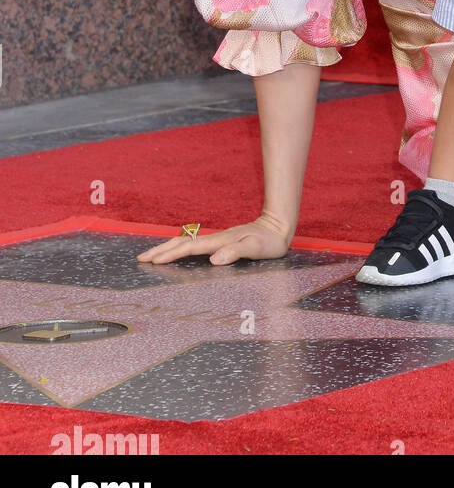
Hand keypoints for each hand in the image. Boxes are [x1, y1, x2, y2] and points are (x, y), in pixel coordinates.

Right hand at [135, 214, 292, 265]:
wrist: (279, 226)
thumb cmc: (269, 241)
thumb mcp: (256, 248)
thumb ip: (236, 252)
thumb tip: (214, 259)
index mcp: (221, 242)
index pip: (191, 248)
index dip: (171, 254)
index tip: (153, 260)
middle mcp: (216, 239)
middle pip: (183, 242)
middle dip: (161, 250)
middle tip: (141, 258)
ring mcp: (217, 239)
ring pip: (187, 242)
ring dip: (168, 247)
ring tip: (151, 254)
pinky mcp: (221, 241)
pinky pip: (194, 244)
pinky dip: (180, 247)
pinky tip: (176, 251)